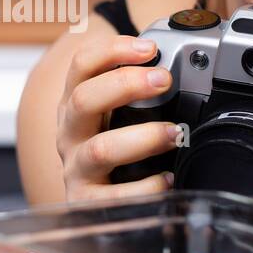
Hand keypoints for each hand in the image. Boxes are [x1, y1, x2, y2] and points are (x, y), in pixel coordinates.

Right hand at [57, 34, 182, 201]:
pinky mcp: (87, 203)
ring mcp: (76, 169)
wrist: (92, 204)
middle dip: (125, 84)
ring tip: (174, 133)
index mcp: (74, 105)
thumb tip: (183, 65)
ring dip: (142, 137)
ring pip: (100, 149)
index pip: (81, 66)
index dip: (112, 50)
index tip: (149, 48)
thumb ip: (136, 93)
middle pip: (83, 99)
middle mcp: (70, 134)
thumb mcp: (114, 117)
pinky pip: (116, 196)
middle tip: (164, 79)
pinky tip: (169, 179)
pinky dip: (147, 187)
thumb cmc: (113, 152)